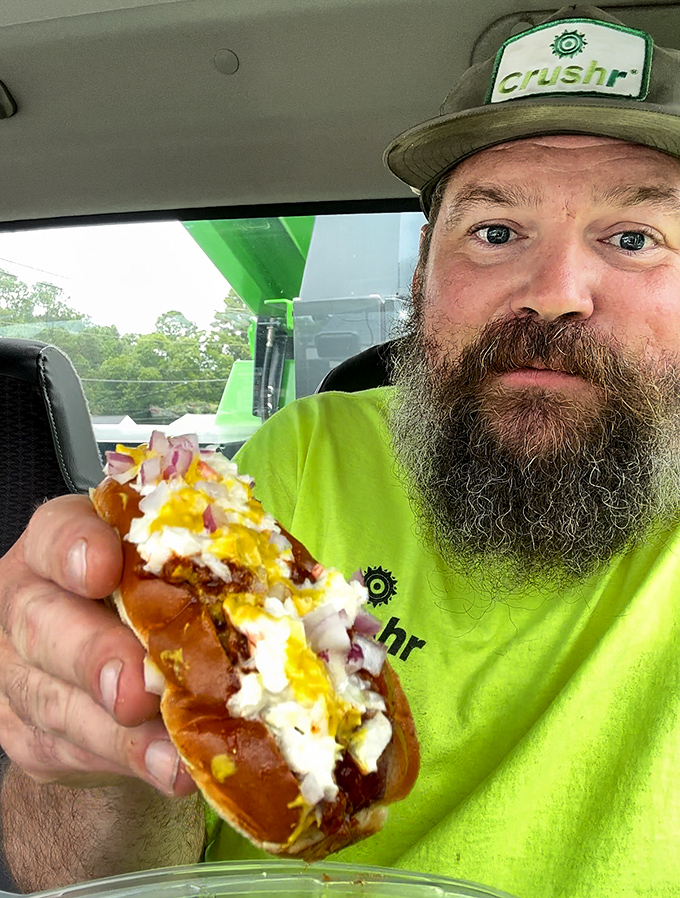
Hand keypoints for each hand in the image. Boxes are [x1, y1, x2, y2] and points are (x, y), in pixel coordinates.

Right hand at [0, 494, 195, 796]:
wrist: (115, 647)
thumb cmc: (157, 593)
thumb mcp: (172, 564)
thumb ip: (198, 565)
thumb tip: (268, 598)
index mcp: (63, 544)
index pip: (55, 534)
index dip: (75, 548)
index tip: (102, 569)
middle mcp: (29, 600)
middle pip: (39, 623)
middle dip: (92, 655)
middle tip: (137, 687)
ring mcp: (19, 671)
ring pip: (51, 699)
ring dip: (116, 732)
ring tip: (170, 754)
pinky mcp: (30, 732)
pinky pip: (67, 750)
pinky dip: (124, 763)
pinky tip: (167, 772)